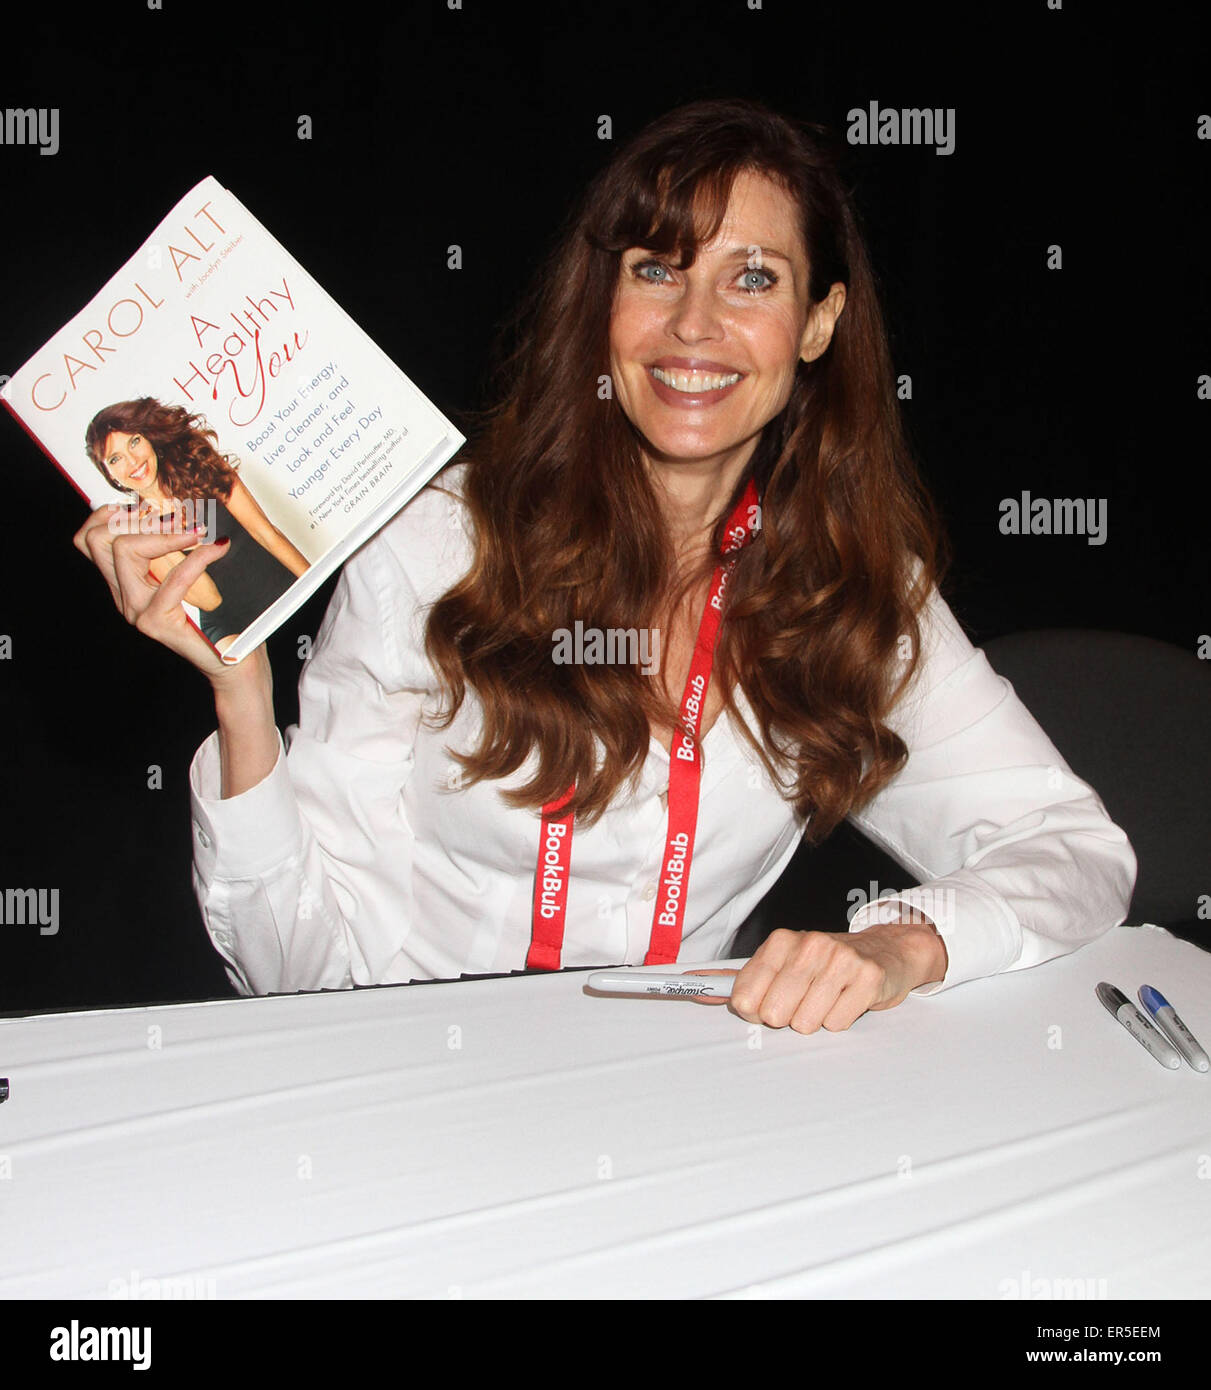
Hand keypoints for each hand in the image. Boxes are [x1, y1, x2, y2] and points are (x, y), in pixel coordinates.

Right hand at [72, 502, 249, 690]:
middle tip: (176, 517)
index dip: (108, 514)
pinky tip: (216, 550)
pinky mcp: (156, 622)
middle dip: (137, 518)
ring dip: (164, 533)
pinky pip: (173, 578)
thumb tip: (182, 509)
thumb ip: (176, 552)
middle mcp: (124, 596)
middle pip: (99, 539)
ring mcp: (136, 610)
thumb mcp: (190, 576)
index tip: (144, 505)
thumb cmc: (217, 617)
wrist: (232, 661)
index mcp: (125, 583)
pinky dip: (197, 558)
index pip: (90, 539)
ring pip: (124, 551)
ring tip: (197, 531)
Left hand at [686, 920, 948, 1032]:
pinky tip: (848, 1001)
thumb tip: (693, 988)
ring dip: (816, 1020)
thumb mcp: (781, 964)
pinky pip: (837, 1024)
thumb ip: (738, 980)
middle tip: (804, 1000)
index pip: (745, 997)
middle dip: (787, 1017)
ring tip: (827, 999)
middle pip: (774, 1014)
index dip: (755, 1010)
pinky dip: (841, 1020)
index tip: (768, 1003)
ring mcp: (841, 960)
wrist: (884, 951)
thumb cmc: (824, 964)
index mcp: (781, 942)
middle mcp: (809, 945)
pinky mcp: (868, 979)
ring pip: (806, 1023)